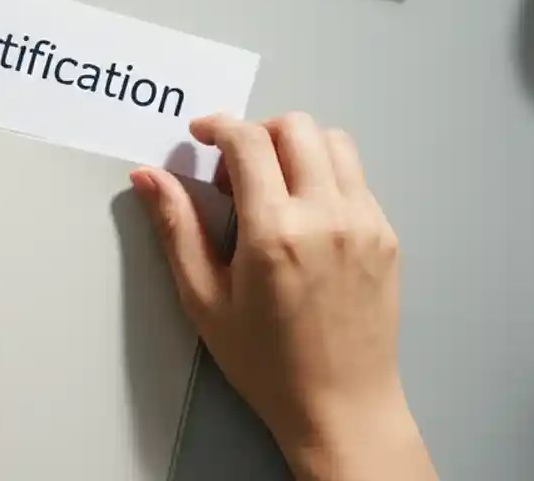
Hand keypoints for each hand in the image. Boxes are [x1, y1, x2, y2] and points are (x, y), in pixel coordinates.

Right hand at [132, 113, 435, 480]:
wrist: (342, 406)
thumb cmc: (264, 361)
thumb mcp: (203, 298)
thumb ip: (176, 228)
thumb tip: (147, 175)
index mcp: (275, 232)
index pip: (249, 141)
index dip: (218, 126)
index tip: (200, 136)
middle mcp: (327, 215)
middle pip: (295, 126)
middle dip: (256, 133)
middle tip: (233, 175)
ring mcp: (365, 222)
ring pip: (333, 142)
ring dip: (296, 147)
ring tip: (272, 188)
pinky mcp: (386, 234)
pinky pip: (356, 177)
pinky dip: (324, 175)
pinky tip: (303, 216)